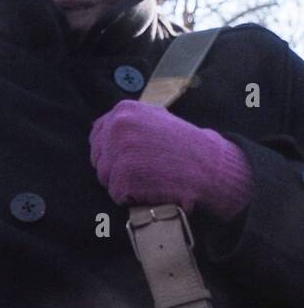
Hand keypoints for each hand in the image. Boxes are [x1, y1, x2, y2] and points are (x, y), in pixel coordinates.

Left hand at [89, 100, 251, 219]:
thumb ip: (128, 122)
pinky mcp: (123, 177)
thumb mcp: (157, 119)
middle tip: (146, 169)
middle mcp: (117, 127)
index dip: (111, 152)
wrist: (211, 168)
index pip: (96, 136)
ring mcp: (119, 152)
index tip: (132, 158)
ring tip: (152, 176)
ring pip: (105, 178)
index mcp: (124, 111)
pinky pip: (117, 194)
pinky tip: (153, 187)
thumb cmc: (186, 146)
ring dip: (125, 184)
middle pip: (99, 159)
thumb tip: (99, 127)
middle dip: (117, 169)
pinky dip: (133, 197)